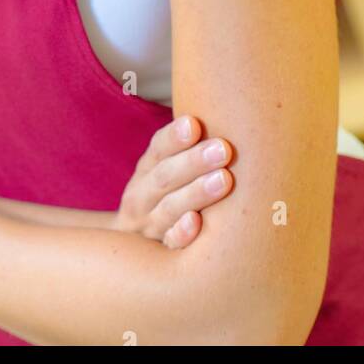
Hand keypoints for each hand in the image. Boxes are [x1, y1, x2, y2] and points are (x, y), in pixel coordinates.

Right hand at [114, 115, 233, 248]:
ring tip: (224, 179)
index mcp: (146, 170)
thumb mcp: (166, 172)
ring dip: (196, 193)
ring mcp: (149, 226)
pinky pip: (169, 244)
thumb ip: (188, 150)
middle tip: (224, 148)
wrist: (132, 249)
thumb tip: (231, 109)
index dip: (174, 138)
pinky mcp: (160, 254)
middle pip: (164, 177)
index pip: (158, 149)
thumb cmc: (167, 199)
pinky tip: (197, 223)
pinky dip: (181, 234)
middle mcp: (142, 196)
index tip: (194, 124)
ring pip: (169, 208)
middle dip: (194, 162)